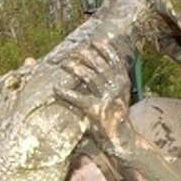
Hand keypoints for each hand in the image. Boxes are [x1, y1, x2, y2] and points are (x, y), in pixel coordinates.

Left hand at [55, 36, 135, 159]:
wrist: (121, 139)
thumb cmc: (116, 117)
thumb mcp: (119, 96)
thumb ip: (111, 82)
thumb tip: (98, 66)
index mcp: (123, 81)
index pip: (114, 60)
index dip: (104, 49)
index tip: (94, 41)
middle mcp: (117, 87)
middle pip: (99, 65)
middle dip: (85, 56)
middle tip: (72, 52)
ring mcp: (107, 98)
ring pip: (89, 77)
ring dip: (75, 68)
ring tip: (64, 63)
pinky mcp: (96, 110)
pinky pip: (78, 98)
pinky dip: (66, 93)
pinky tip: (57, 88)